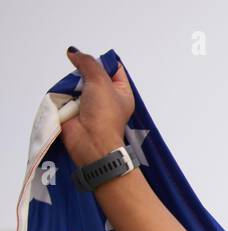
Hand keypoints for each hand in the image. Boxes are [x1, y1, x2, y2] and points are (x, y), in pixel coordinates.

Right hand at [61, 48, 134, 166]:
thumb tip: (74, 52)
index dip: (103, 62)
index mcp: (122, 92)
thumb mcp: (100, 81)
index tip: (92, 62)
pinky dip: (64, 93)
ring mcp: (90, 104)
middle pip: (92, 74)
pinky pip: (67, 94)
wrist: (90, 141)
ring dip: (73, 83)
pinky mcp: (74, 110)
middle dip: (84, 72)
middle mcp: (108, 98)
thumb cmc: (103, 114)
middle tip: (81, 77)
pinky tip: (65, 96)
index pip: (114, 69)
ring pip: (77, 83)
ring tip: (74, 90)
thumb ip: (88, 63)